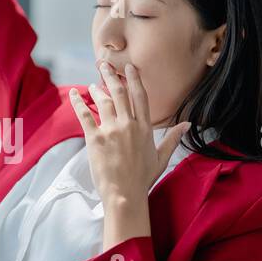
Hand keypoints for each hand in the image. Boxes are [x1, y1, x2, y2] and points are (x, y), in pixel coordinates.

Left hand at [68, 62, 189, 206]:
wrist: (126, 195)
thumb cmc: (143, 179)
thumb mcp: (162, 158)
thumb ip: (173, 138)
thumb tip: (187, 125)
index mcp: (145, 128)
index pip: (140, 97)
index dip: (134, 79)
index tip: (129, 67)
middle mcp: (129, 125)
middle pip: (120, 93)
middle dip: (111, 76)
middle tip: (104, 65)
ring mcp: (112, 131)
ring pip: (104, 102)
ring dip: (97, 89)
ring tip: (93, 83)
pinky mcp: (95, 139)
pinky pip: (85, 115)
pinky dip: (78, 103)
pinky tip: (74, 93)